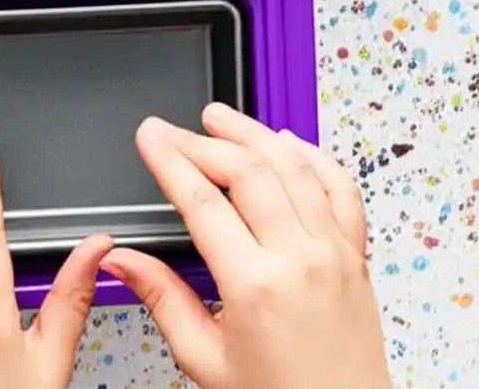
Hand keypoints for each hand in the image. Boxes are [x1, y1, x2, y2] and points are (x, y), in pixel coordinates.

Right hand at [101, 103, 390, 388]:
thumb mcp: (205, 359)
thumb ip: (163, 300)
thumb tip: (122, 262)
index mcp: (255, 286)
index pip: (201, 201)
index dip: (170, 159)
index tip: (150, 136)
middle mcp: (300, 259)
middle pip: (248, 171)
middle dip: (205, 140)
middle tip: (175, 128)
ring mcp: (334, 252)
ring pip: (296, 167)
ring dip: (256, 134)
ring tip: (223, 118)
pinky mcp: (356, 255)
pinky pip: (341, 188)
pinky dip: (314, 158)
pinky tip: (291, 144)